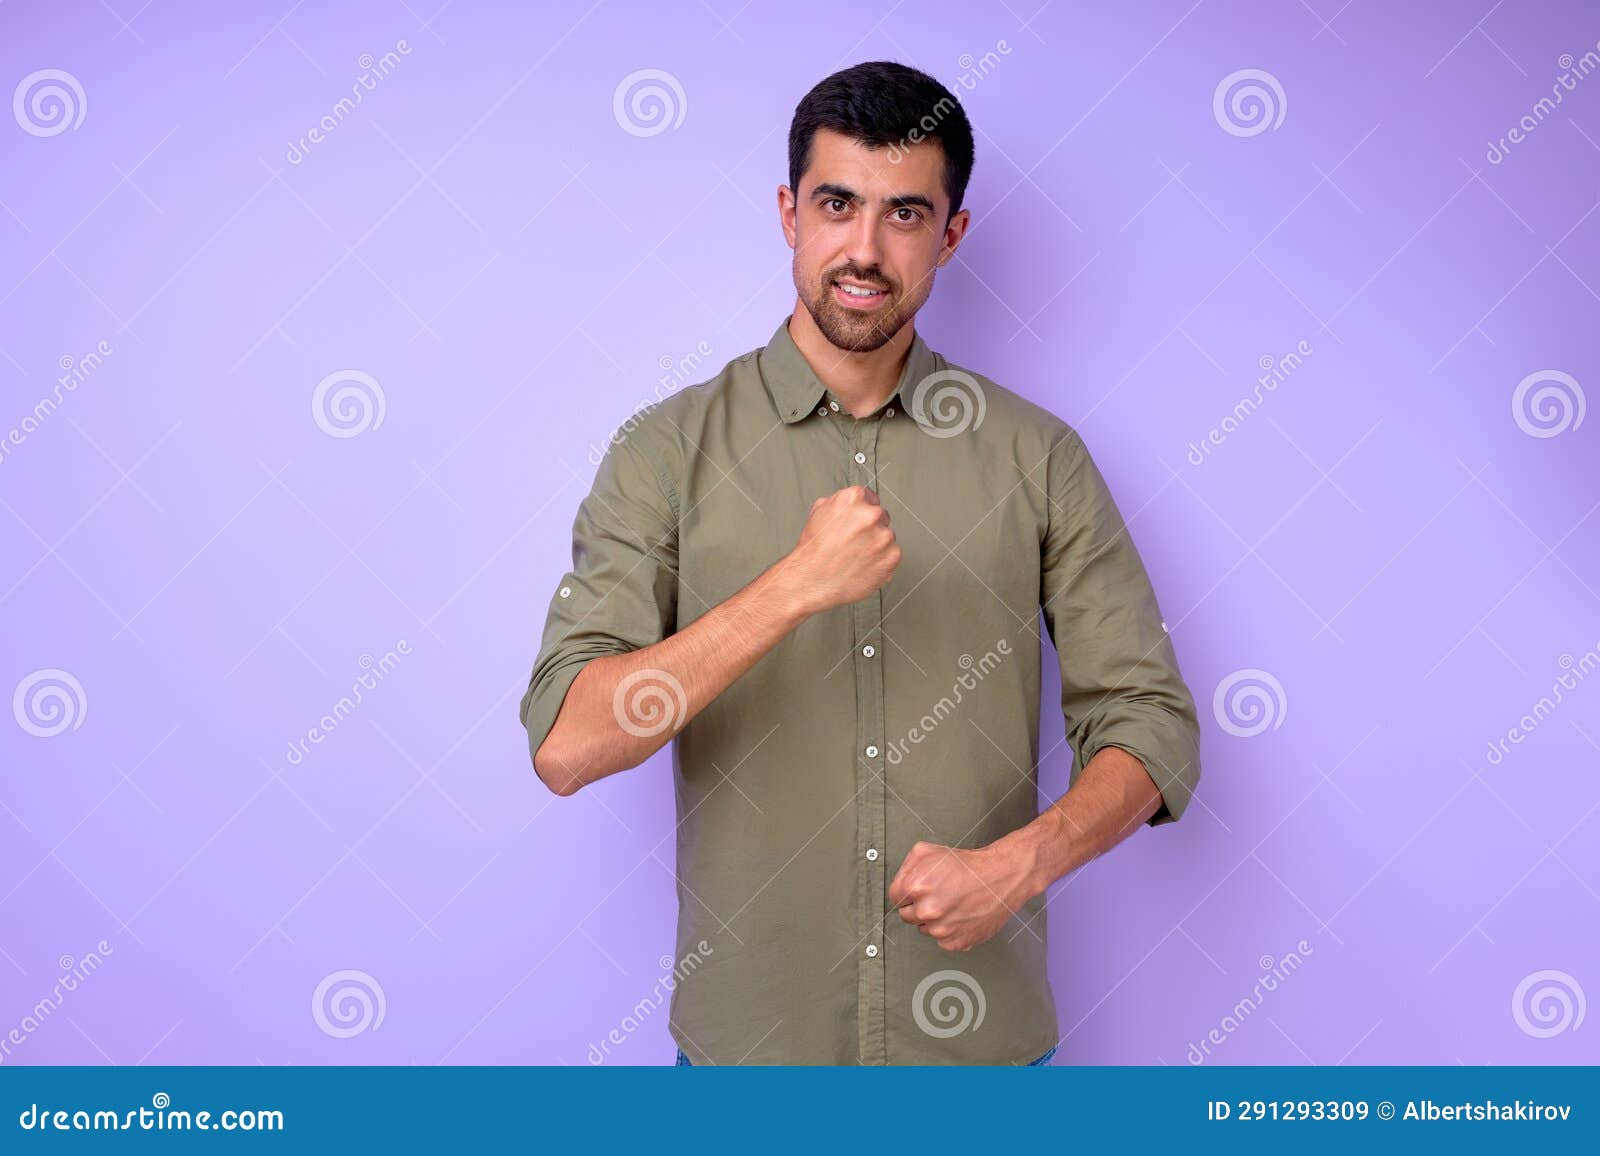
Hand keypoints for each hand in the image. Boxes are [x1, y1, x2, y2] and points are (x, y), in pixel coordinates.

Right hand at [779, 485, 900, 613]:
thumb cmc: (813, 551)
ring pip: (887, 537)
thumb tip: (851, 504)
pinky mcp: (892, 556)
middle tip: (854, 543)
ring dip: (876, 545)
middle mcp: (871, 514)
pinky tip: (863, 565)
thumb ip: (840, 503)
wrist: (812, 580)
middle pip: (881, 517)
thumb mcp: (819, 513)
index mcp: (853, 498)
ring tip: (856, 556)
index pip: (870, 498)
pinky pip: (892, 555)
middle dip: (871, 529)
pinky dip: (882, 561)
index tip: (858, 523)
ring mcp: (884, 536)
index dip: (863, 512)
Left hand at [888, 839, 1036, 952]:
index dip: (907, 892)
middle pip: (907, 916)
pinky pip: (942, 940)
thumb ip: (906, 867)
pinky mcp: (956, 942)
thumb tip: (899, 884)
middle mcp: (927, 911)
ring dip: (934, 919)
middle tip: (937, 894)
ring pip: (925, 929)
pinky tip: (960, 915)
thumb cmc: (968, 864)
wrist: (1001, 877)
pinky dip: (949, 931)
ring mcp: (942, 929)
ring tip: (951, 903)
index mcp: (916, 887)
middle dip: (918, 906)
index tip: (919, 890)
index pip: (894, 898)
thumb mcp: (928, 851)